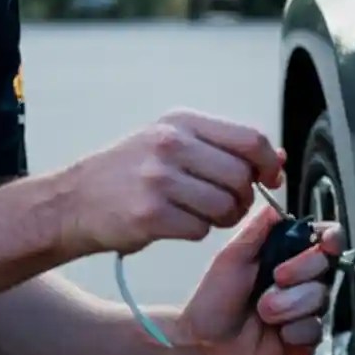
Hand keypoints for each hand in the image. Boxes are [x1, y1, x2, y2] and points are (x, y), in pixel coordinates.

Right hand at [60, 109, 285, 256]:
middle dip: (243, 197)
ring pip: (225, 206)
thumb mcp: (173, 144)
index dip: (268, 163)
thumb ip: (224, 148)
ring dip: (221, 218)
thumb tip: (278, 159)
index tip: (270, 178)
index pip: (249, 139)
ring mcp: (158, 179)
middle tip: (228, 204)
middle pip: (241, 176)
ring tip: (200, 214)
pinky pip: (200, 229)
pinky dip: (195, 232)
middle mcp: (170, 145)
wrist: (75, 200)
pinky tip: (176, 223)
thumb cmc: (130, 173)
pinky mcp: (149, 214)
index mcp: (181, 122)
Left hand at [176, 205, 341, 354]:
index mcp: (282, 255)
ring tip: (264, 313)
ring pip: (321, 299)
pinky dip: (295, 332)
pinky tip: (277, 334)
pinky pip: (316, 329)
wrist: (205, 344)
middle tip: (275, 280)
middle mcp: (297, 280)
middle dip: (300, 273)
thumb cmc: (213, 300)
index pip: (321, 239)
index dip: (330, 239)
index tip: (325, 244)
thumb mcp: (231, 257)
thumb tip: (277, 206)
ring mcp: (302, 308)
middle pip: (326, 267)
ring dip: (290, 306)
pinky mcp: (304, 335)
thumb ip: (257, 230)